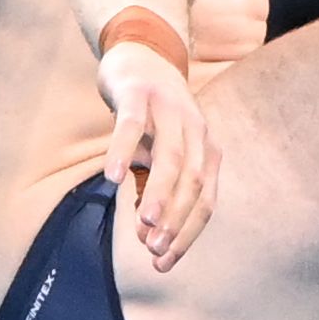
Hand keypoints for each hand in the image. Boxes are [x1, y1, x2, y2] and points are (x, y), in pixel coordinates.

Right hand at [98, 42, 217, 271]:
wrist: (142, 54)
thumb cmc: (153, 117)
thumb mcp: (161, 155)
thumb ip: (156, 190)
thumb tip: (148, 235)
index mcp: (206, 150)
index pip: (204, 201)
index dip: (186, 235)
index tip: (163, 264)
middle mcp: (196, 130)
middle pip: (193, 182)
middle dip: (176, 219)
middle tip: (155, 250)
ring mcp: (170, 109)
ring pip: (169, 156)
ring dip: (159, 192)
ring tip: (144, 224)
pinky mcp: (139, 94)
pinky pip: (132, 125)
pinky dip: (124, 150)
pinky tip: (112, 176)